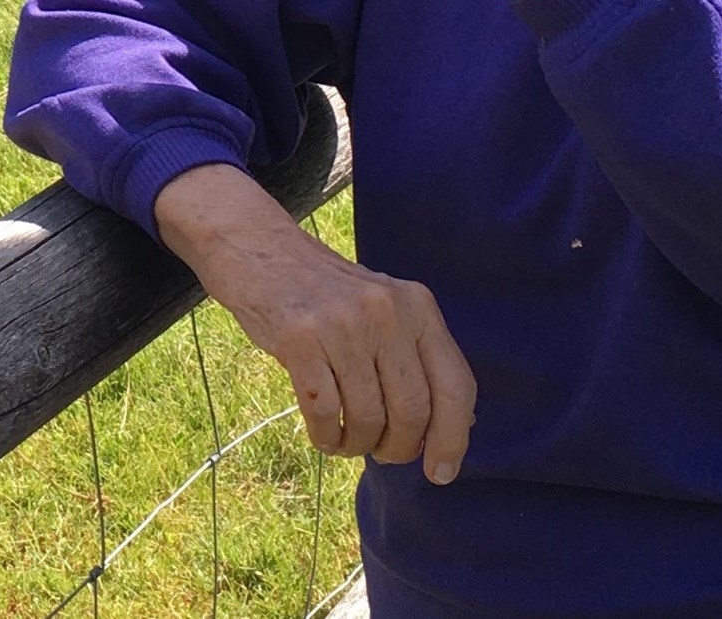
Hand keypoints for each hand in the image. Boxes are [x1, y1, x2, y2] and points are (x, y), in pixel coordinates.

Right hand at [156, 164, 475, 482]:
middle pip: (413, 411)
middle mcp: (386, 310)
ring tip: (345, 440)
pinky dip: (327, 438)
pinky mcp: (299, 339)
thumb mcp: (383, 307)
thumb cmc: (326, 293)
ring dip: (358, 445)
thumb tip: (461, 424)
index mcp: (416, 304)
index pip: (455, 385)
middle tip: (380, 451)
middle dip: (399, 448)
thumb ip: (417, 354)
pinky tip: (323, 433)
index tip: (440, 472)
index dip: (453, 439)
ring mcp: (342, 323)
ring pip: (368, 419)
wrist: (259, 248)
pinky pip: (325, 414)